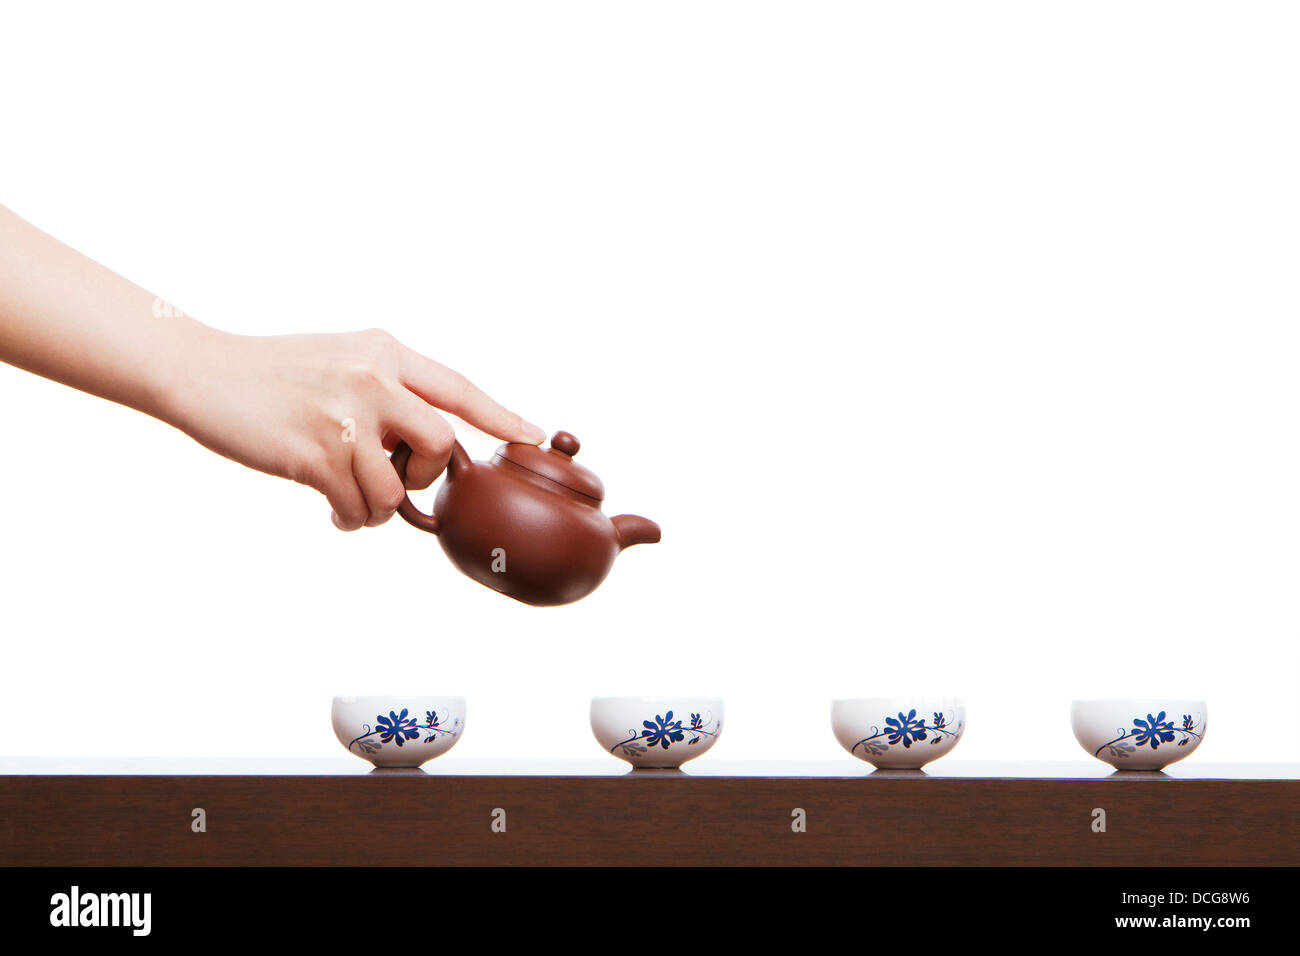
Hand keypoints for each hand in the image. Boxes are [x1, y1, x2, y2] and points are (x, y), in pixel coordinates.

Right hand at [166, 327, 544, 529]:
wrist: (201, 374)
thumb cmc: (273, 374)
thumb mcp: (342, 359)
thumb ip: (388, 388)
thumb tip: (432, 441)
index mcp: (385, 352)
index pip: (458, 387)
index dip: (499, 415)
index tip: (534, 434)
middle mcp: (373, 378)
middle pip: (441, 447)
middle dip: (423, 476)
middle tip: (389, 475)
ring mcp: (344, 416)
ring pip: (396, 490)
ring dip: (374, 507)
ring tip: (346, 495)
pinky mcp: (314, 454)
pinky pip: (359, 509)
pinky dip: (349, 518)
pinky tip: (329, 508)